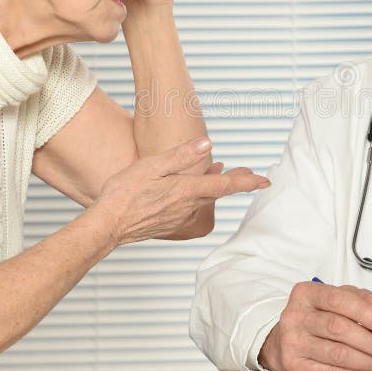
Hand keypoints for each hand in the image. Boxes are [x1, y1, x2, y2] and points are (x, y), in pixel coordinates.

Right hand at [96, 137, 268, 242]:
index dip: (247, 182)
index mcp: (186, 190)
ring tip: (220, 173)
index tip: (264, 181)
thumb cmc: (124, 194)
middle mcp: (187, 207)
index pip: (225, 185)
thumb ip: (181, 156)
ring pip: (204, 200)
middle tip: (251, 175)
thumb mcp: (152, 166)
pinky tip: (191, 189)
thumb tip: (206, 144)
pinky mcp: (169, 223)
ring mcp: (179, 217)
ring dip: (214, 187)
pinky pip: (191, 207)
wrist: (107, 225)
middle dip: (236, 182)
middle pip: (218, 193)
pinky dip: (198, 196)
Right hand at [258, 281, 371, 370]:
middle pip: (338, 328)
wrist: (282, 340)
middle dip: (370, 340)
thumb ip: (355, 298)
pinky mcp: (294, 364)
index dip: (364, 311)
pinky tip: (365, 368)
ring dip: (367, 359)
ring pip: (337, 353)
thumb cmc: (311, 317)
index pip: (337, 299)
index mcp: (305, 294)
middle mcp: (296, 316)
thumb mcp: (331, 299)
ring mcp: (293, 341)